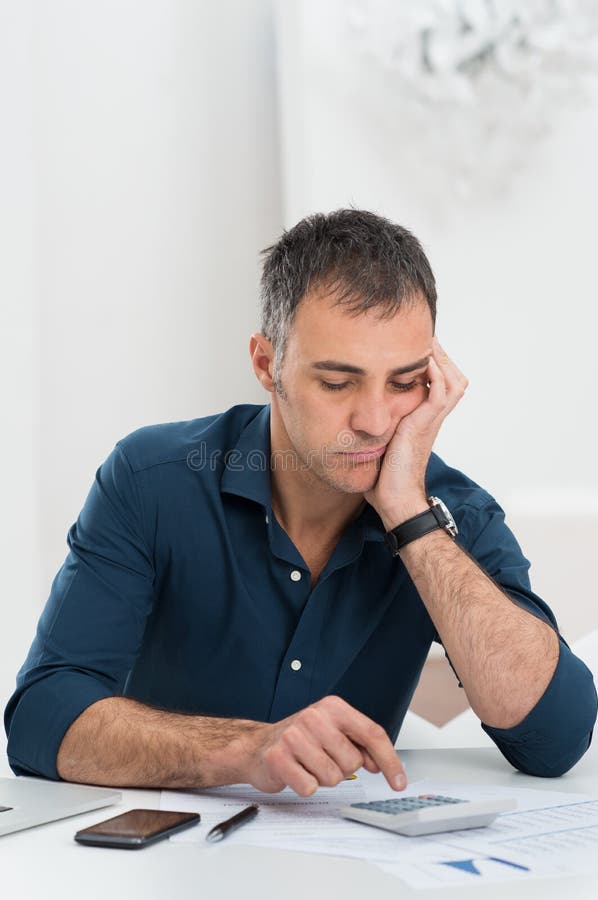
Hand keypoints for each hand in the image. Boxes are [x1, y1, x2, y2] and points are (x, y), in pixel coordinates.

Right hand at [238, 695, 405, 796]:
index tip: (398, 782)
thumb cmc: (300, 740)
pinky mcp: (278, 757)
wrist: (257, 746)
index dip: (389, 761)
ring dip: (323, 778)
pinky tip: (296, 772)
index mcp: (333, 707)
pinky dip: (305, 786)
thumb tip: (378, 763)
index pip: (372, 734)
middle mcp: (314, 716)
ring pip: (333, 777)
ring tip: (308, 765)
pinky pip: (310, 787)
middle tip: (323, 759)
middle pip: (353, 762)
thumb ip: (358, 744)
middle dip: (342, 769)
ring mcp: (294, 736)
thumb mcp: (332, 732)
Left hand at [364, 337, 468, 528]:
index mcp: (424, 419)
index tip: (411, 345)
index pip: (441, 382)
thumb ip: (375, 423)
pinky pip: (440, 392)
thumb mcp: (379, 439)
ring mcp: (431, 421)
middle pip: (454, 376)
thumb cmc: (384, 476)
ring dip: (440, 359)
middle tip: (420, 338)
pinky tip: (422, 362)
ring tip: (423, 344)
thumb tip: (348, 409)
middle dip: (440, 355)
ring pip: (453, 380)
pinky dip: (434, 374)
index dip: (433, 362)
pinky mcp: (425, 425)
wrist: (394, 499)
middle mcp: (432, 417)